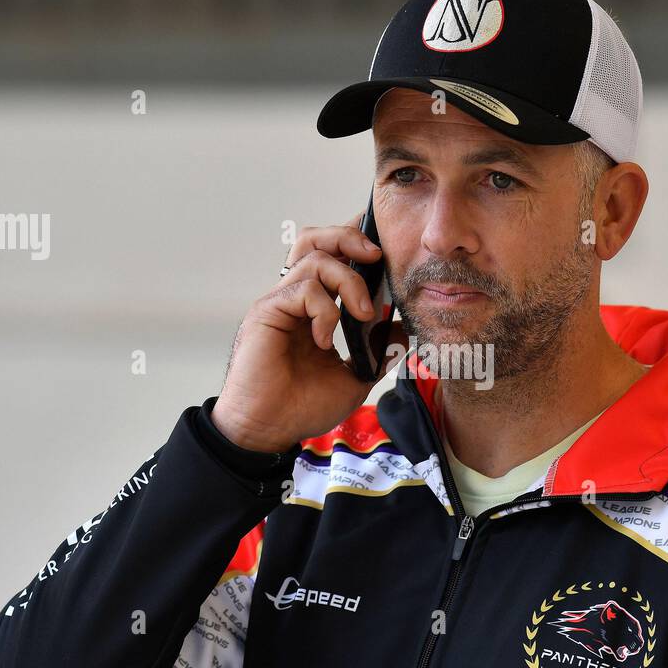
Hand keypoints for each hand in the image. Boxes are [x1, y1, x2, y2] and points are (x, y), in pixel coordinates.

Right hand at [211, 214, 408, 451]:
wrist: (270, 430)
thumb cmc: (302, 407)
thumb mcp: (355, 377)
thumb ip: (377, 351)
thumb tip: (401, 329)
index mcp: (312, 309)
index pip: (331, 258)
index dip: (354, 245)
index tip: (384, 254)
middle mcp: (294, 299)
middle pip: (315, 240)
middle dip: (349, 237)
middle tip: (377, 256)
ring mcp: (279, 303)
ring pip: (314, 258)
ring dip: (348, 281)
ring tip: (362, 313)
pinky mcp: (267, 312)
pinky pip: (303, 290)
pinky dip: (325, 310)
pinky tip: (324, 340)